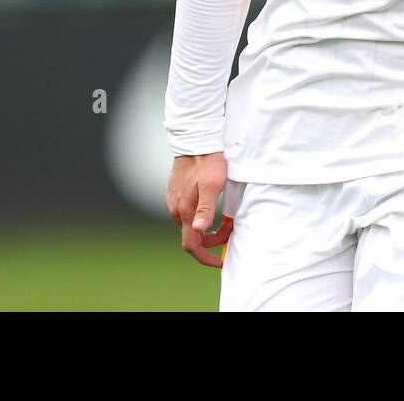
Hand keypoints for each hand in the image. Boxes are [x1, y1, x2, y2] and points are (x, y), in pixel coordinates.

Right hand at [164, 153, 231, 267]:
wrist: (195, 142)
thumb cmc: (208, 162)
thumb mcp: (213, 185)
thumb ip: (206, 209)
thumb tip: (199, 230)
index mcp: (185, 211)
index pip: (191, 245)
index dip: (205, 257)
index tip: (219, 261)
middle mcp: (176, 209)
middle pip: (192, 236)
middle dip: (211, 240)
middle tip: (230, 229)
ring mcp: (174, 201)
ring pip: (190, 225)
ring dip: (206, 228)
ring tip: (225, 218)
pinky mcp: (175, 194)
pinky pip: (187, 213)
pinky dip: (200, 217)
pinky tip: (212, 207)